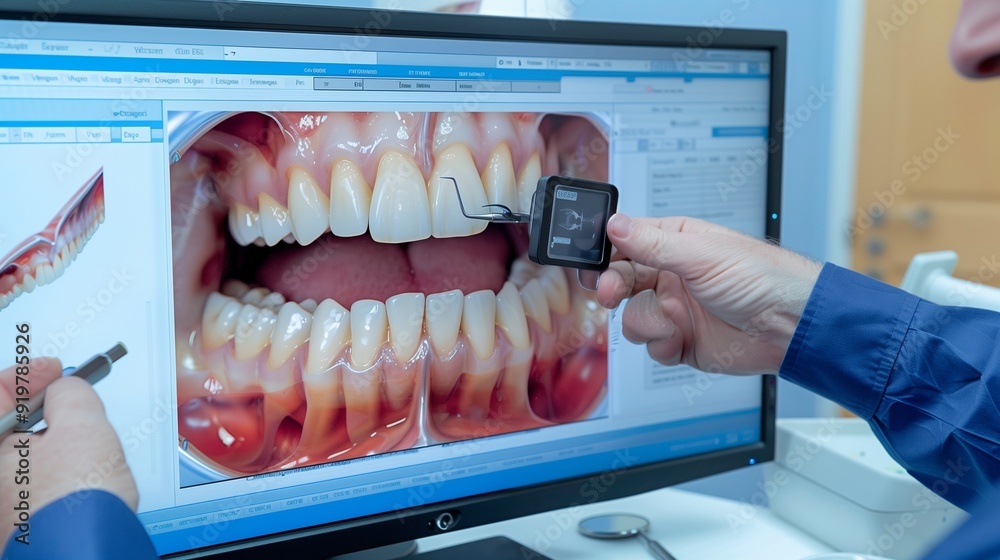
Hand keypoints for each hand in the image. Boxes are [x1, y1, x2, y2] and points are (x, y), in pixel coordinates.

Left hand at [0, 357, 137, 540]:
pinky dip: (54, 467)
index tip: (52, 371)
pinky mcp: (22, 521)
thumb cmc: (74, 502)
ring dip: (51, 439)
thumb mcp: (82, 424)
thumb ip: (71, 394)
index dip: (26, 375)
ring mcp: (3, 504)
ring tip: (83, 438)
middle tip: (66, 399)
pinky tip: (80, 470)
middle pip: (7, 428)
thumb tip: (68, 389)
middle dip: (38, 408)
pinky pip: (33, 481)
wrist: (88, 550)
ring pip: (22, 456)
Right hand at [597, 214, 821, 373]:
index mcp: (674, 242)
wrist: (790, 327)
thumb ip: (652, 242)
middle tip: (610, 293)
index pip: (624, 241)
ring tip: (671, 320)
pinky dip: (662, 344)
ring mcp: (674, 308)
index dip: (603, 252)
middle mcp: (670, 274)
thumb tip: (614, 223)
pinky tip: (682, 338)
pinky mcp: (680, 341)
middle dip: (611, 287)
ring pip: (631, 316)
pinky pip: (650, 345)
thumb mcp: (701, 254)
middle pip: (619, 279)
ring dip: (647, 321)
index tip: (590, 262)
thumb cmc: (761, 277)